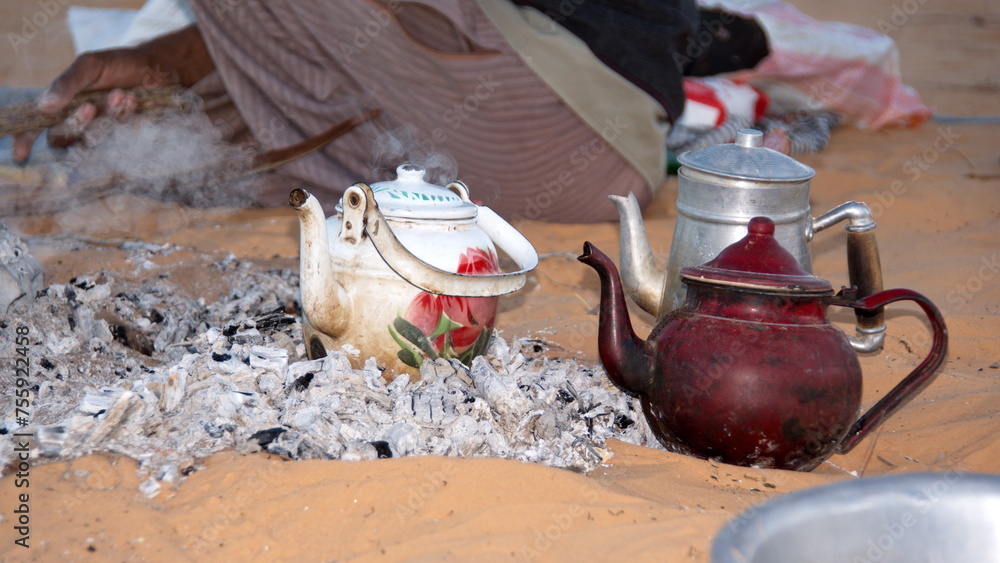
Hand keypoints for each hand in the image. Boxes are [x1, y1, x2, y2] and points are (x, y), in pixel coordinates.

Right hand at [13, 25, 213, 161]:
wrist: (157, 69)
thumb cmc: (119, 65)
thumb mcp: (90, 66)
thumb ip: (67, 84)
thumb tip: (43, 108)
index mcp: (61, 101)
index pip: (37, 125)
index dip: (25, 139)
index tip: (21, 153)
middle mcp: (76, 119)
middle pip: (61, 137)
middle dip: (76, 124)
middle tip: (92, 106)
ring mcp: (100, 129)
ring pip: (90, 139)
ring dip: (106, 118)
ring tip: (122, 95)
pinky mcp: (122, 136)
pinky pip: (117, 138)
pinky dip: (124, 118)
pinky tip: (133, 101)